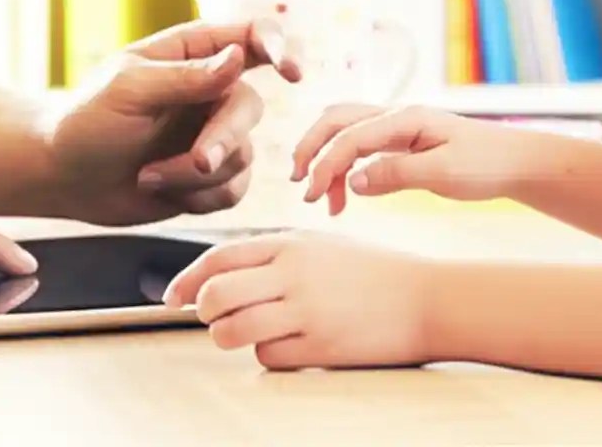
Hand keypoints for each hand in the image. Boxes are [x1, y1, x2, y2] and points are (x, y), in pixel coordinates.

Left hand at [47, 19, 301, 225]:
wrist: (62, 176)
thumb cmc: (85, 121)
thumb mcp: (128, 89)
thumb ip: (185, 77)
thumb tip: (238, 58)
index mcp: (191, 53)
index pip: (250, 37)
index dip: (278, 48)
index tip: (289, 73)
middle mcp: (209, 92)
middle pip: (249, 108)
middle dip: (224, 138)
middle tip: (197, 161)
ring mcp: (211, 135)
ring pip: (243, 156)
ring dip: (197, 175)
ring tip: (148, 175)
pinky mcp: (208, 178)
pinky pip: (234, 190)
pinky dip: (200, 197)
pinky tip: (160, 189)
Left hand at [163, 231, 431, 370]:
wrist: (429, 299)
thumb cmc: (373, 272)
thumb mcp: (322, 246)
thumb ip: (274, 256)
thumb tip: (222, 276)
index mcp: (291, 244)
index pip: (219, 258)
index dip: (187, 278)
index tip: (172, 296)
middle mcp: (294, 274)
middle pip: (217, 295)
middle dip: (204, 311)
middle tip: (211, 318)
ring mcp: (307, 311)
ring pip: (234, 330)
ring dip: (227, 337)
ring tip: (240, 334)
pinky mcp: (322, 346)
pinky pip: (269, 357)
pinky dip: (267, 355)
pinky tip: (285, 346)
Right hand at [291, 104, 534, 214]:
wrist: (520, 163)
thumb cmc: (488, 164)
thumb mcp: (444, 174)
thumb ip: (396, 175)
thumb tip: (352, 182)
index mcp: (405, 119)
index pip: (350, 138)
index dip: (326, 166)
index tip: (313, 197)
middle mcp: (396, 116)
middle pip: (336, 121)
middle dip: (310, 148)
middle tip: (298, 182)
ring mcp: (398, 128)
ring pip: (345, 133)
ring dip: (326, 160)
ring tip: (321, 199)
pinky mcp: (403, 143)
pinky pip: (362, 148)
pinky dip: (346, 168)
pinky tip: (347, 195)